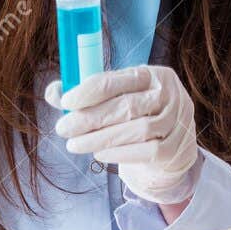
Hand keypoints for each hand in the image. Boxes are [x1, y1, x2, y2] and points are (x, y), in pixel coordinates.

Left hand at [44, 65, 200, 204]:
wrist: (172, 147)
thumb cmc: (138, 116)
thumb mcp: (117, 98)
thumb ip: (87, 94)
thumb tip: (53, 92)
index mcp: (152, 74)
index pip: (119, 80)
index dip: (89, 90)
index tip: (66, 101)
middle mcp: (169, 94)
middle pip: (127, 106)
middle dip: (90, 118)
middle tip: (63, 128)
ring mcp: (177, 121)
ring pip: (137, 129)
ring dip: (100, 138)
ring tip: (75, 145)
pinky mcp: (176, 147)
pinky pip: (146, 151)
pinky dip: (119, 153)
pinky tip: (99, 154)